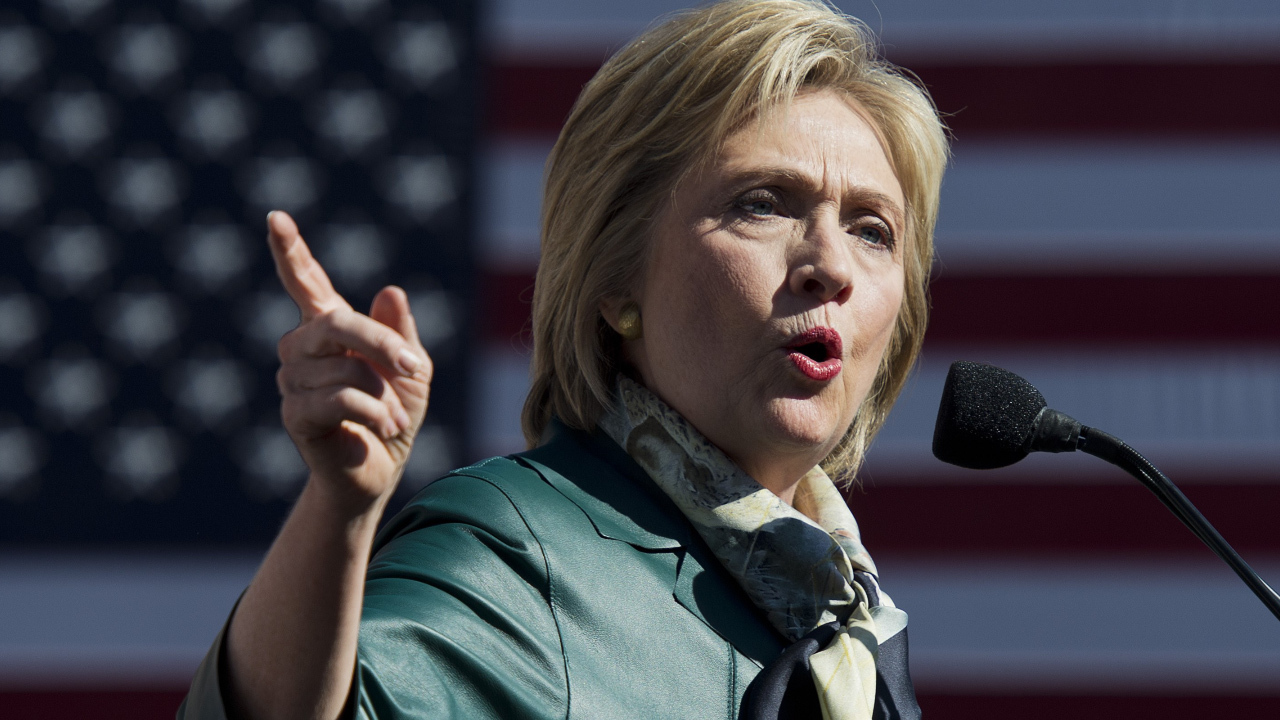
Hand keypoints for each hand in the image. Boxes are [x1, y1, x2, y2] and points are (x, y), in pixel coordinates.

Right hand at [267, 211, 431, 508]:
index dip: (290, 250)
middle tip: (411, 369)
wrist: (381, 471)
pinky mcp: (296, 415)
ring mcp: (293, 381)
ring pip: (346, 368)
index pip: (305, 282)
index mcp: (329, 328)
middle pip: (337, 324)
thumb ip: (400, 332)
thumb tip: (389, 290)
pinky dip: (374, 414)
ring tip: (391, 418)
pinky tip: (384, 430)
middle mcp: (302, 348)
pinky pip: (340, 399)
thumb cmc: (395, 414)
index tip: (275, 218)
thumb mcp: (412, 369)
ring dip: (383, 394)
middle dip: (381, 344)